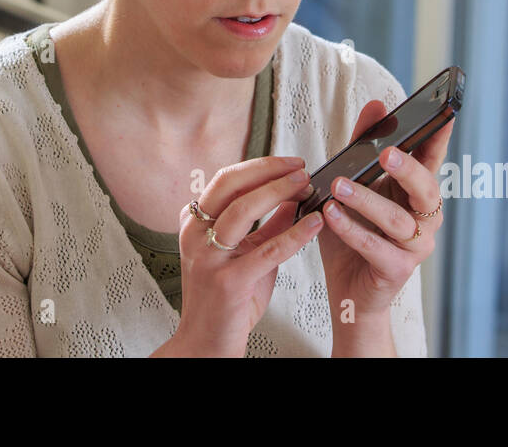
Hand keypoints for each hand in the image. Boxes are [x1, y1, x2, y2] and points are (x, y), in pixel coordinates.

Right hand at [156, 156, 321, 356]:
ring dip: (279, 192)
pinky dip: (294, 233)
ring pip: (243, 210)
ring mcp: (209, 258)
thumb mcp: (246, 255)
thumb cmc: (225, 302)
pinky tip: (314, 224)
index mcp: (194, 224)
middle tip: (300, 168)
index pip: (226, 180)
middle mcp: (196, 236)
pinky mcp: (228, 282)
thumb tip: (294, 198)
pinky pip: (267, 250)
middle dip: (269, 171)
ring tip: (306, 186)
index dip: (260, 166)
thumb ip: (268, 227)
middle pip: (230, 186)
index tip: (290, 164)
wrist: (206, 345)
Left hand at [317, 101, 453, 325]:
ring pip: (397, 220)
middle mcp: (424, 217)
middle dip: (408, 169)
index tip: (442, 112)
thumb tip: (376, 105)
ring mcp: (415, 245)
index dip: (438, 137)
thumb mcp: (353, 183)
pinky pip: (375, 247)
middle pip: (425, 188)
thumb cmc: (353, 230)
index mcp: (415, 192)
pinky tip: (330, 214)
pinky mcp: (398, 269)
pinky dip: (352, 229)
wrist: (348, 288)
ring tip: (338, 186)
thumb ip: (361, 147)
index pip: (431, 159)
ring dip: (366, 200)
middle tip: (386, 153)